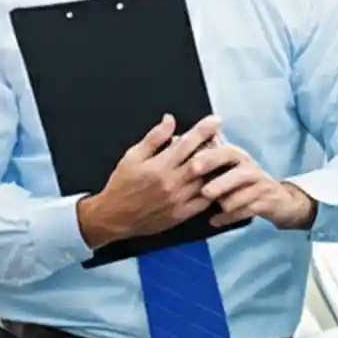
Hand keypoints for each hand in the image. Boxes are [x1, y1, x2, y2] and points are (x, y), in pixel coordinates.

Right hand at [77, 114, 221, 247]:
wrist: (114, 217)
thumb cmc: (121, 184)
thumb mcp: (132, 156)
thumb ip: (154, 138)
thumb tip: (170, 120)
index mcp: (159, 166)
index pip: (187, 143)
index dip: (203, 130)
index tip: (215, 120)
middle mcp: (171, 183)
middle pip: (201, 160)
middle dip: (215, 145)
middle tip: (224, 137)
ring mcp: (178, 200)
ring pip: (206, 181)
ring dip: (216, 167)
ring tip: (222, 156)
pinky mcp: (180, 215)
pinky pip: (204, 202)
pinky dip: (214, 190)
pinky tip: (217, 181)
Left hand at [194, 144, 316, 229]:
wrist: (278, 200)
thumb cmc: (243, 181)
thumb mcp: (228, 165)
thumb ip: (206, 155)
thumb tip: (177, 140)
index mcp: (238, 156)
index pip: (225, 152)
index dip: (210, 157)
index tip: (193, 165)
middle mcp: (251, 168)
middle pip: (237, 173)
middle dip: (221, 183)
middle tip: (205, 193)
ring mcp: (260, 186)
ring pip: (241, 196)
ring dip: (226, 204)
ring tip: (213, 209)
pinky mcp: (266, 202)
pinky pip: (245, 211)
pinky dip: (229, 217)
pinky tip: (215, 221)